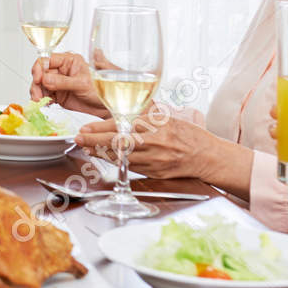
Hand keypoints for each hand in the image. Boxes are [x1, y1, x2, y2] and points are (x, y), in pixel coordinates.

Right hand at [30, 52, 106, 115]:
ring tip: (40, 102)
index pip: (46, 60)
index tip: (37, 80)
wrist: (105, 107)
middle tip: (37, 96)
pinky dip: (41, 100)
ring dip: (37, 93)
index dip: (39, 69)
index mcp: (68, 61)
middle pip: (40, 74)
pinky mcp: (58, 94)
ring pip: (40, 85)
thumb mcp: (82, 84)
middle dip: (36, 85)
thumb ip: (63, 81)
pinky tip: (44, 104)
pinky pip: (44, 95)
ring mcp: (58, 82)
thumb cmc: (100, 90)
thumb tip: (45, 79)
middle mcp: (61, 70)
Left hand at [74, 106, 247, 187]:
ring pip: (120, 158)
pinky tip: (106, 157)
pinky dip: (116, 162)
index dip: (99, 128)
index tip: (85, 128)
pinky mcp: (156, 172)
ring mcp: (155, 160)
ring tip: (87, 148)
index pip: (121, 125)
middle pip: (116, 143)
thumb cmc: (187, 134)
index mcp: (156, 125)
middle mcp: (154, 142)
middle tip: (79, 139)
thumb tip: (117, 114)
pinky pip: (130, 167)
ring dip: (101, 153)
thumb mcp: (166, 118)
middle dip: (94, 141)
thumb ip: (143, 117)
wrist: (208, 156)